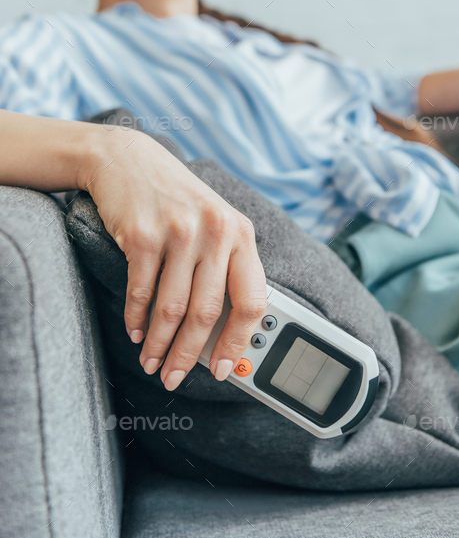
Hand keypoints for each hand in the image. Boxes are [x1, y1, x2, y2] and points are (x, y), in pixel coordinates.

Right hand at [79, 126, 266, 389]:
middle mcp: (215, 231)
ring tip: (152, 362)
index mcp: (241, 232)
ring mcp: (179, 232)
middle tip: (175, 377)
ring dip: (160, 345)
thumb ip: (224, 266)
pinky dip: (137, 320)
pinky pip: (141, 293)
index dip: (239, 342)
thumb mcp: (213, 222)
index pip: (252, 300)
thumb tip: (225, 333)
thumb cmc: (176, 198)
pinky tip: (136, 333)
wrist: (127, 160)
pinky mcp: (142, 235)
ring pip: (172, 309)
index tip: (225, 368)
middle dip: (189, 355)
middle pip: (207, 313)